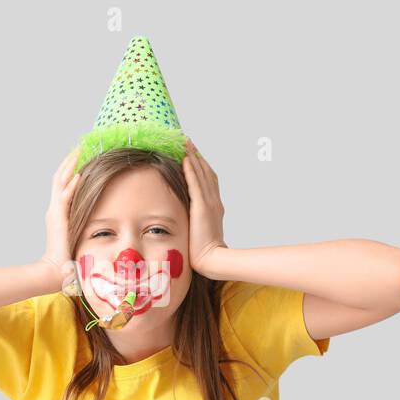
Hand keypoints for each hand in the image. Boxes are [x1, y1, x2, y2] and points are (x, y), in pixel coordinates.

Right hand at [39, 147, 83, 285]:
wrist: (55, 271)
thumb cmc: (68, 257)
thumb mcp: (78, 235)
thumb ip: (84, 224)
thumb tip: (101, 220)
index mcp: (59, 212)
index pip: (64, 183)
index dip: (71, 168)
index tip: (81, 154)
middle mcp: (54, 209)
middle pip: (60, 177)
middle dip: (70, 160)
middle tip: (80, 145)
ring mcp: (55, 213)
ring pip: (60, 182)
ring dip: (70, 166)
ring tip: (79, 152)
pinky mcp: (58, 219)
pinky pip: (64, 198)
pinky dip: (71, 186)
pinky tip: (80, 175)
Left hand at [182, 138, 227, 277]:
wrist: (212, 259)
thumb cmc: (204, 250)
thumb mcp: (199, 230)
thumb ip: (195, 220)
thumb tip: (186, 217)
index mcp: (214, 205)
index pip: (208, 179)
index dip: (200, 164)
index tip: (191, 152)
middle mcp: (214, 200)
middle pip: (206, 172)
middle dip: (196, 155)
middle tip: (187, 140)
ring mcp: (209, 203)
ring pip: (201, 174)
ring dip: (193, 157)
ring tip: (185, 143)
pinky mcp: (202, 207)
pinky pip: (196, 184)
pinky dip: (191, 170)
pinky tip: (185, 159)